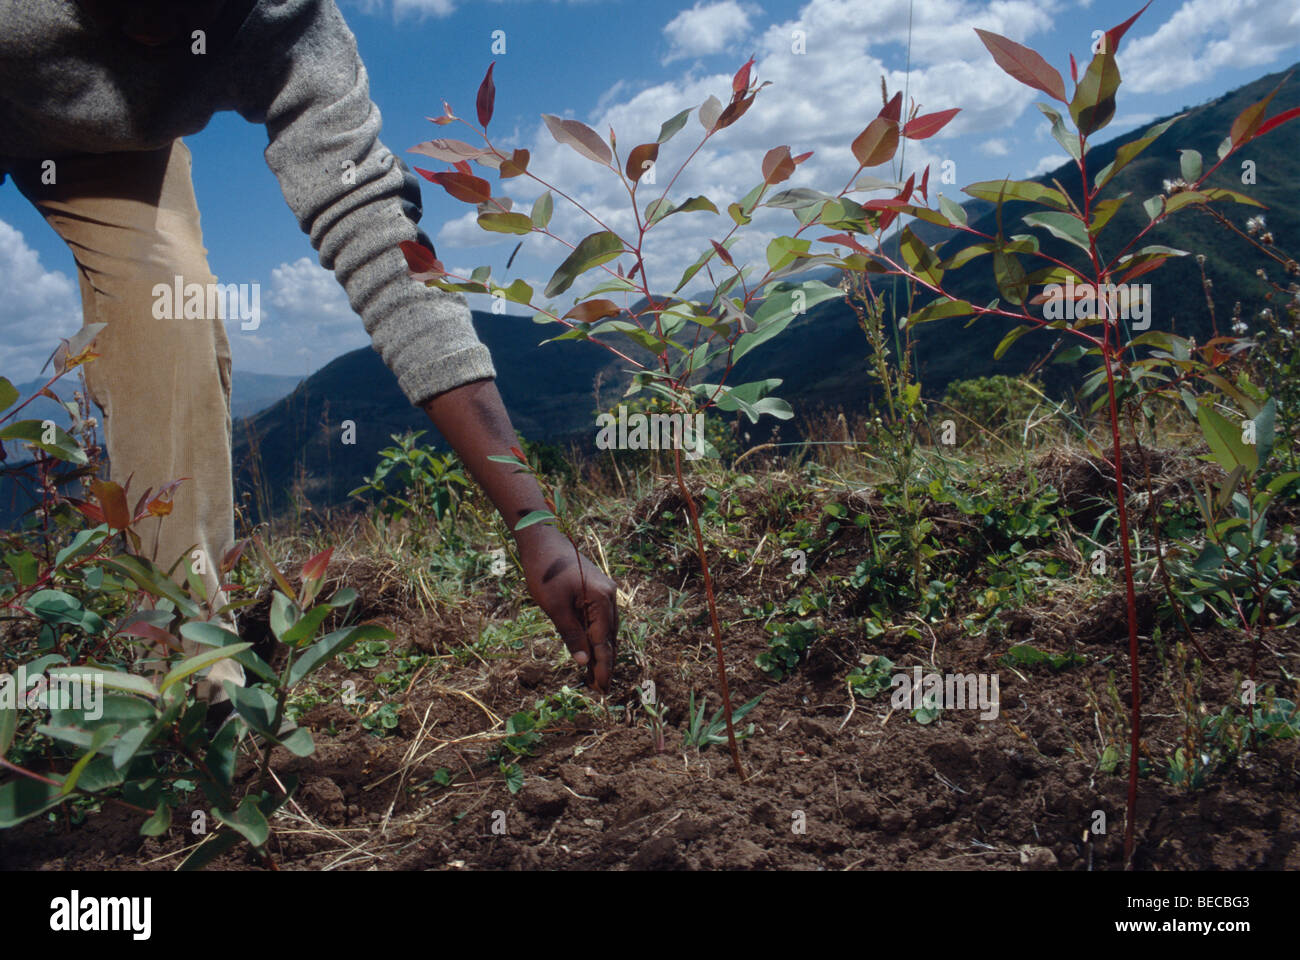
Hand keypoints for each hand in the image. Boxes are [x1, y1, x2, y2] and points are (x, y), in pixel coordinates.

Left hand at [516, 525, 617, 691]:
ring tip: (596, 677)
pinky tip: (590, 650)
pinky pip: (600, 619)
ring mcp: (605, 592)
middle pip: (610, 637)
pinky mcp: (596, 590)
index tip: (601, 688)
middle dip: (605, 663)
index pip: (604, 641)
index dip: (603, 667)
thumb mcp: (555, 607)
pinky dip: (596, 636)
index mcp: (602, 599)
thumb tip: (583, 661)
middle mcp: (609, 596)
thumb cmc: (545, 571)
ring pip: (606, 629)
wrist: (541, 539)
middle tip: (600, 690)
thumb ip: (571, 635)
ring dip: (602, 652)